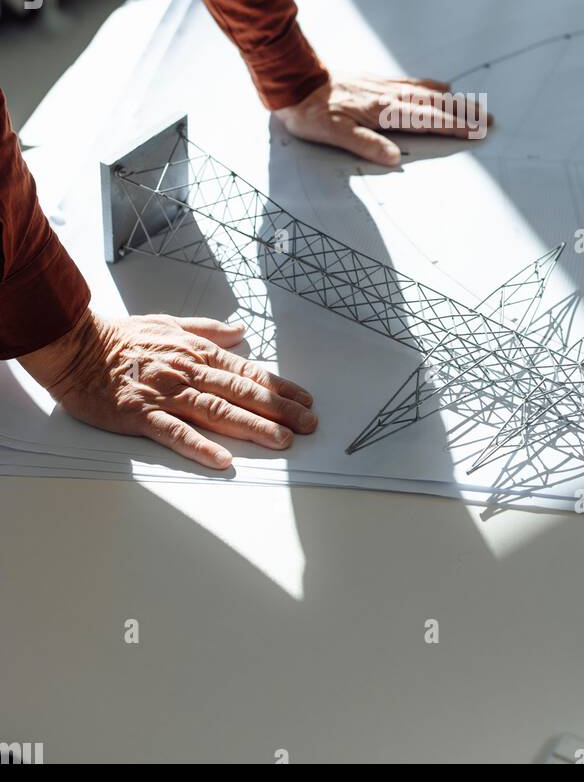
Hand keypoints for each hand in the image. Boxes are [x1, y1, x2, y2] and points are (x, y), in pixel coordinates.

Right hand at [18, 310, 316, 470]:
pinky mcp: (141, 414)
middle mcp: (188, 372)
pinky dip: (200, 446)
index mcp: (197, 352)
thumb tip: (239, 330)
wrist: (77, 346)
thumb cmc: (122, 337)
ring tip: (282, 440)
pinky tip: (222, 458)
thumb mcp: (170, 323)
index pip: (248, 371)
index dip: (280, 387)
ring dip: (252, 426)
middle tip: (309, 425)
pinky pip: (175, 433)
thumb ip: (207, 329)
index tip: (305, 399)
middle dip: (280, 409)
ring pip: (218, 411)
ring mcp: (166, 394)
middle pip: (242, 392)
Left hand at [275, 72, 490, 165]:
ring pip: (428, 94)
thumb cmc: (311, 111)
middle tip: (488, 120)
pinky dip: (432, 86)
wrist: (295, 80)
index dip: (454, 127)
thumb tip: (394, 158)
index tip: (477, 132)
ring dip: (454, 101)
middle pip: (435, 106)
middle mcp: (389, 96)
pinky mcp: (378, 82)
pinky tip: (442, 86)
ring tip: (475, 106)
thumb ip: (367, 145)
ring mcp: (385, 87)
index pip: (427, 121)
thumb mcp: (334, 133)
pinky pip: (413, 83)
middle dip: (464, 114)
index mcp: (383, 111)